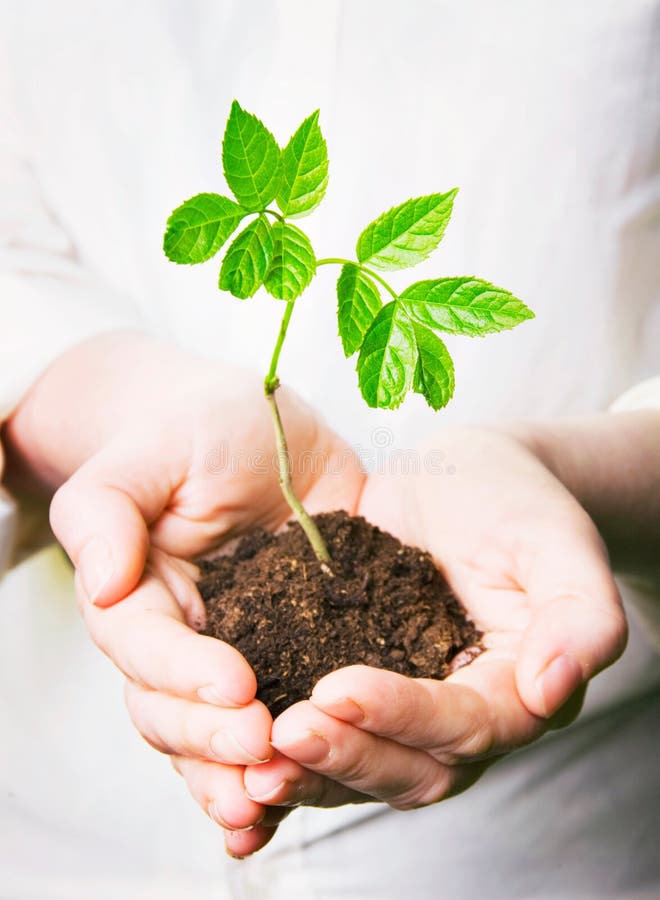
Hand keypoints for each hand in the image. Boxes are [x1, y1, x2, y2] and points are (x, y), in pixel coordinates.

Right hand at [5, 331, 363, 855]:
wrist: (263, 430)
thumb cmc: (198, 430)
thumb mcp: (151, 452)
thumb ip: (109, 508)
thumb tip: (101, 582)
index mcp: (139, 593)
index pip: (146, 647)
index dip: (182, 674)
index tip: (236, 687)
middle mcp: (182, 638)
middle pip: (172, 712)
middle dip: (210, 739)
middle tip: (261, 747)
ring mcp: (239, 652)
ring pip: (216, 737)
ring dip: (237, 779)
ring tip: (270, 804)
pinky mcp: (296, 653)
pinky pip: (282, 720)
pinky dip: (284, 771)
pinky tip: (296, 808)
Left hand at [243, 426, 626, 822]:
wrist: (465, 479)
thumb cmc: (516, 500)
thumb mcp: (557, 540)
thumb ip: (580, 614)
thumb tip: (552, 691)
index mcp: (514, 691)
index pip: (464, 727)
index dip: (403, 716)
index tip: (337, 688)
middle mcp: (459, 717)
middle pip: (408, 769)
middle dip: (344, 756)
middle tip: (280, 736)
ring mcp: (403, 706)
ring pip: (360, 764)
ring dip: (305, 769)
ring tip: (248, 755)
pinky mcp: (354, 681)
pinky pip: (324, 729)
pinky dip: (283, 749)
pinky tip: (229, 744)